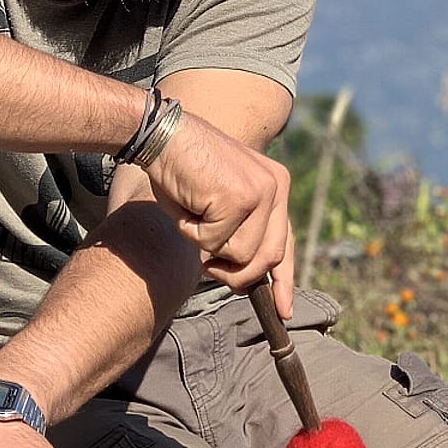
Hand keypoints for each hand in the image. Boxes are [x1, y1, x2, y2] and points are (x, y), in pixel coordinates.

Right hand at [144, 112, 294, 317]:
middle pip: (268, 258)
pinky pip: (215, 243)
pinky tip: (187, 206)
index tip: (284, 310)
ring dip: (207, 246)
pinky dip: (192, 233)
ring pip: (241, 254)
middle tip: (209, 266)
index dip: (284, 280)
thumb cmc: (182, 173)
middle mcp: (276, 187)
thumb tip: (247, 279)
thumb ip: (240, 234)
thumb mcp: (220, 206)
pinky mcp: (240, 198)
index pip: (286, 243)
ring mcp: (261, 192)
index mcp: (276, 186)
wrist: (162, 136)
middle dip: (237, 274)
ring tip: (194, 215)